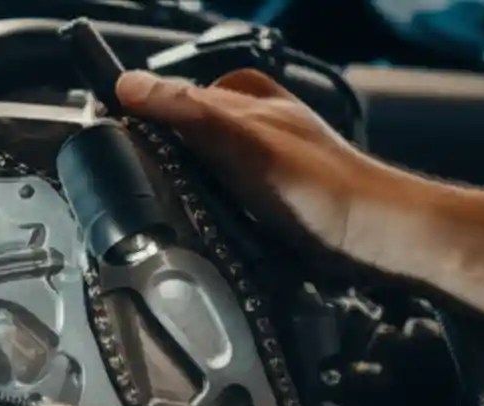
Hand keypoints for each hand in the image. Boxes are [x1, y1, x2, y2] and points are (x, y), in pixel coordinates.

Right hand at [114, 69, 416, 265]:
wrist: (378, 240)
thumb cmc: (322, 189)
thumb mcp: (243, 142)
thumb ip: (188, 112)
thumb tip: (129, 85)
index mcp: (247, 100)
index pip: (173, 94)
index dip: (138, 109)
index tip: (105, 126)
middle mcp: (254, 128)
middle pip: (184, 130)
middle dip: (155, 149)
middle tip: (124, 174)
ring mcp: (263, 166)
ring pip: (200, 166)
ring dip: (177, 185)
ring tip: (155, 203)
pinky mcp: (269, 204)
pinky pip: (219, 199)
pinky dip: (202, 210)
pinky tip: (197, 225)